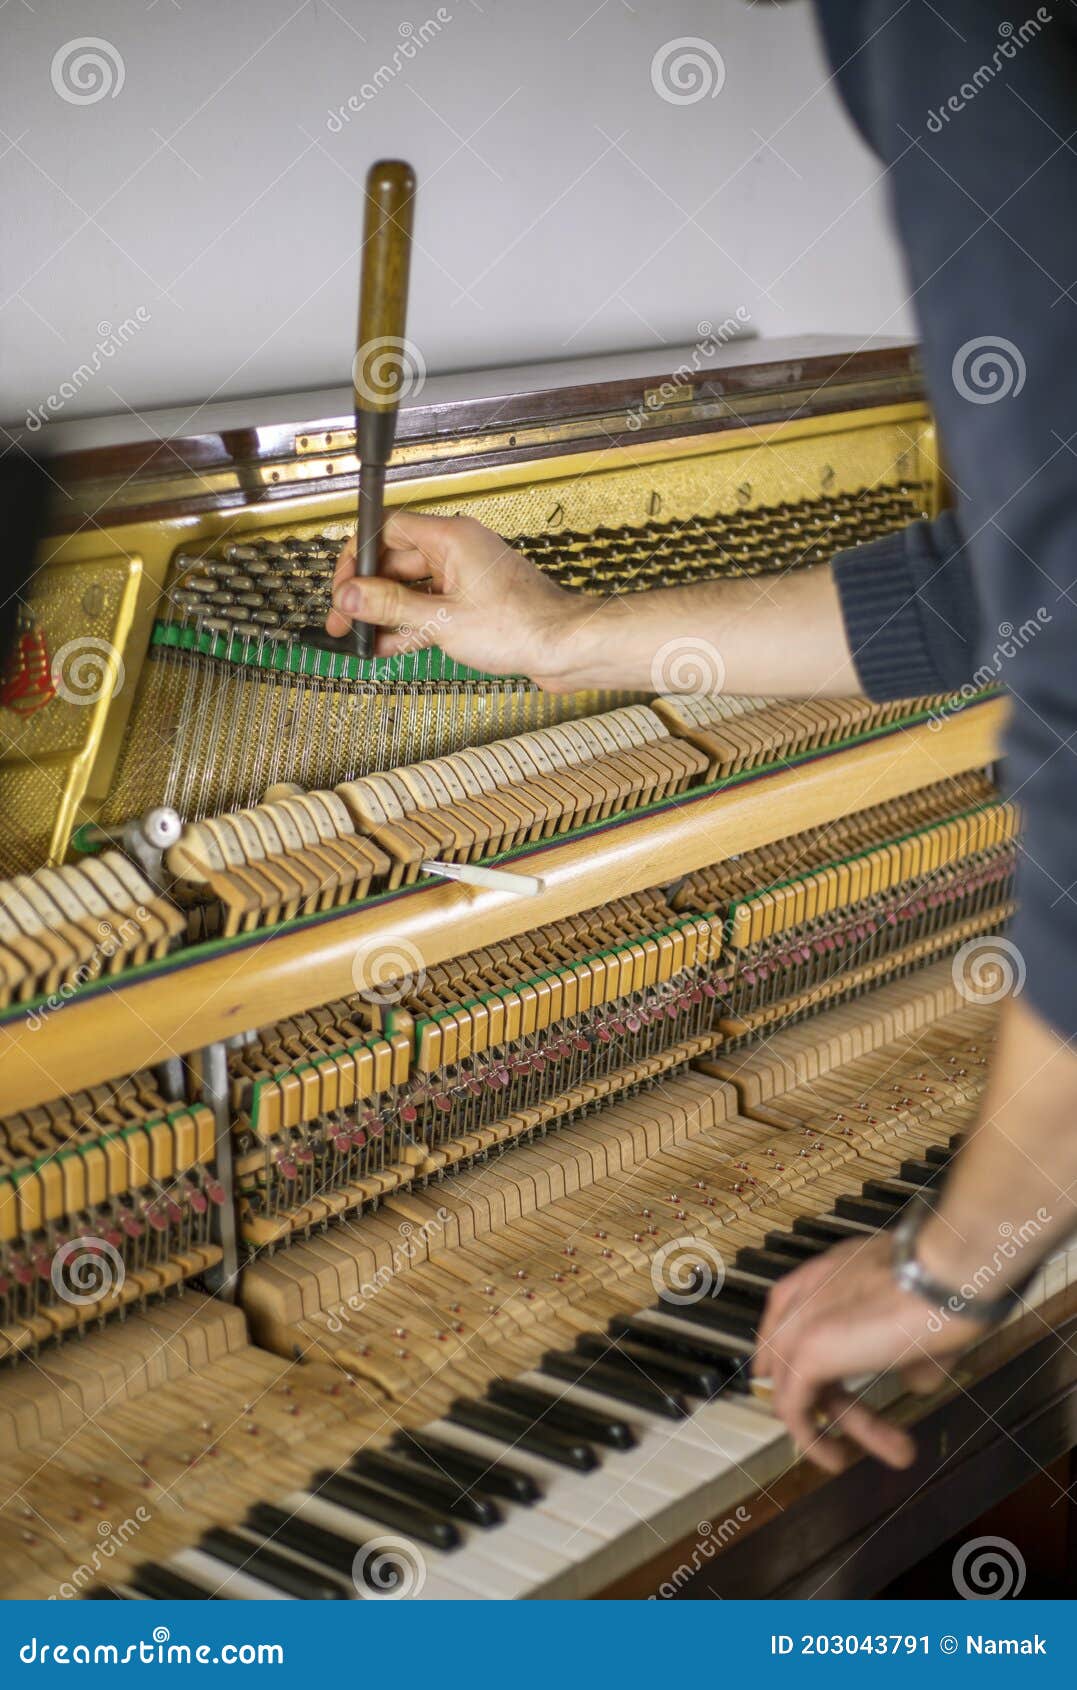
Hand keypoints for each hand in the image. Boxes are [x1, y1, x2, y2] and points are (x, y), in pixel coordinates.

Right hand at [328, 512, 591, 689]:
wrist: (566, 647)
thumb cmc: (521, 625)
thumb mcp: (442, 619)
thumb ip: (391, 606)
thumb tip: (350, 595)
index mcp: (451, 538)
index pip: (388, 529)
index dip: (358, 556)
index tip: (342, 585)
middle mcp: (458, 551)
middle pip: (396, 561)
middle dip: (366, 591)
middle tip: (342, 619)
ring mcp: (467, 577)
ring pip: (412, 588)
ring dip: (385, 613)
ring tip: (358, 638)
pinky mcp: (475, 603)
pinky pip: (431, 607)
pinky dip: (410, 625)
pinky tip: (387, 646)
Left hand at [753, 1233, 985, 1473]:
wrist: (946, 1276)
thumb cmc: (947, 1288)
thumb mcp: (926, 1323)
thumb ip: (911, 1353)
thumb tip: (915, 1380)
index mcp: (832, 1271)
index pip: (788, 1309)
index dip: (793, 1350)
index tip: (811, 1382)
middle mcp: (808, 1292)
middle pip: (797, 1354)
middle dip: (837, 1398)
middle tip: (877, 1426)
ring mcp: (800, 1323)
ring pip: (802, 1386)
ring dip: (849, 1423)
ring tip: (896, 1452)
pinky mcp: (804, 1353)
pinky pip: (793, 1407)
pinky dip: (811, 1439)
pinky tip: (840, 1459)